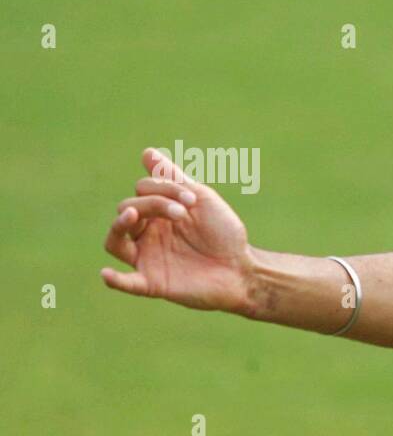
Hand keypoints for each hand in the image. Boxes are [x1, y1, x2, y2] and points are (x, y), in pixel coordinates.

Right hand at [101, 148, 255, 313]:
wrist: (242, 268)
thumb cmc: (223, 233)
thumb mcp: (201, 200)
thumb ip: (172, 179)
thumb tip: (146, 152)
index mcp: (157, 212)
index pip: (142, 190)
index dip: (163, 188)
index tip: (193, 199)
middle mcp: (146, 234)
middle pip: (126, 210)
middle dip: (152, 204)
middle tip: (182, 213)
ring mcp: (147, 258)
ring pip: (114, 241)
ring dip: (119, 226)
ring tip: (132, 215)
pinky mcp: (153, 283)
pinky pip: (127, 283)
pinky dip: (115, 280)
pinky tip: (107, 274)